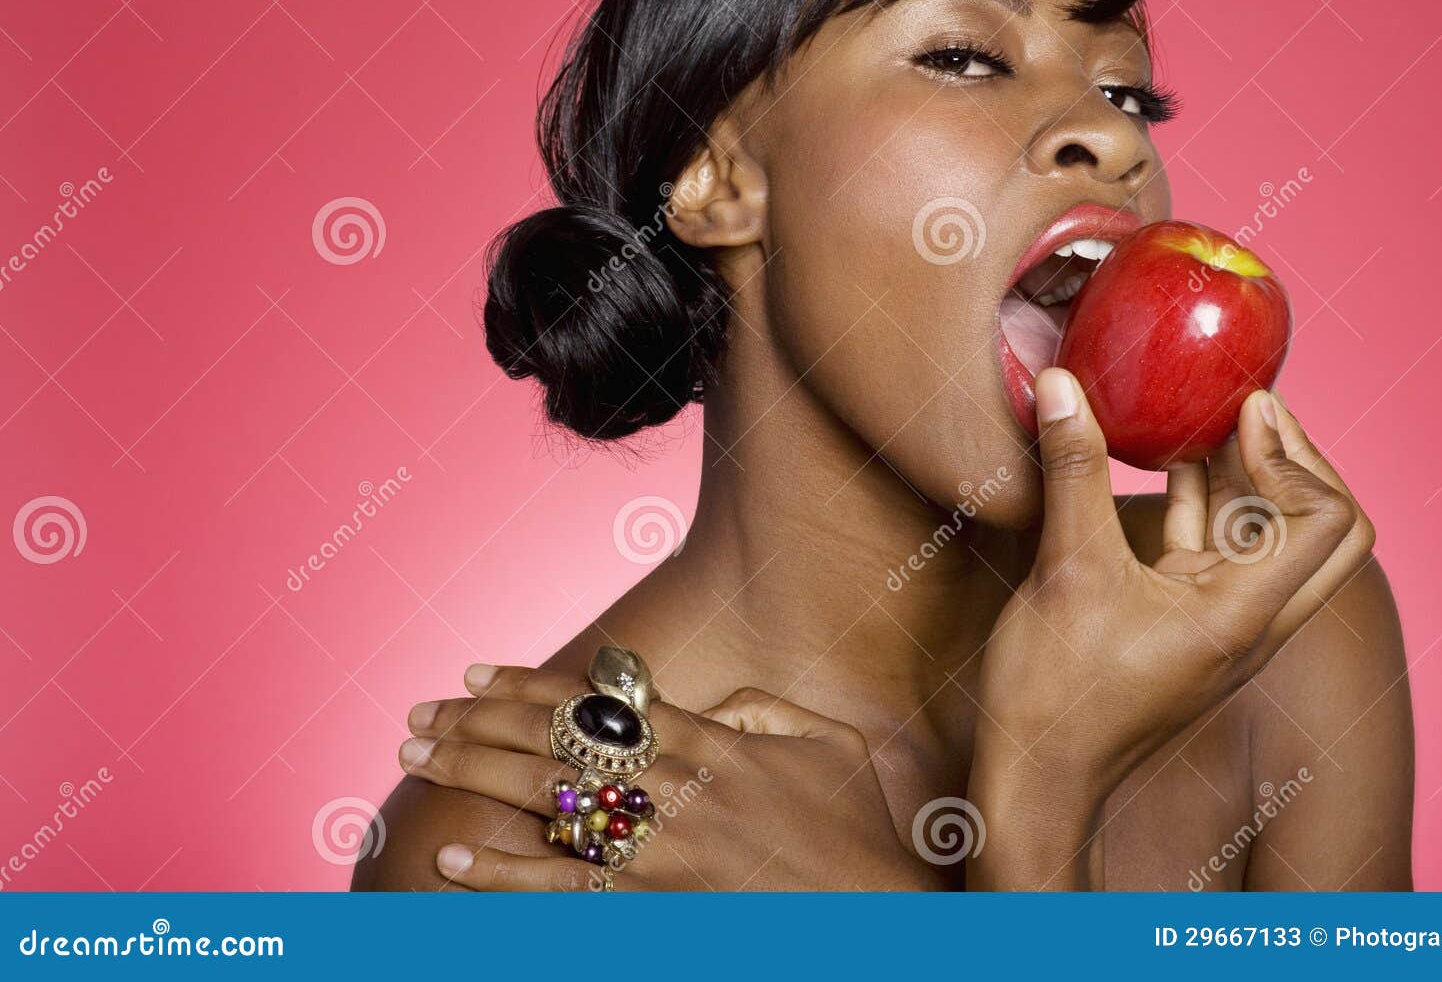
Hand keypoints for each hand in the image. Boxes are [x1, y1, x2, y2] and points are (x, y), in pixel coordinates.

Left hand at [396, 666, 940, 890]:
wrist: (877, 914)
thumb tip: (708, 703)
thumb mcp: (828, 742)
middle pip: (554, 743)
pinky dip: (502, 876)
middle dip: (479, 723)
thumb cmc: (858, 827)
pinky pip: (563, 890)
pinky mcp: (655, 906)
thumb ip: (764, 709)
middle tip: (420, 714)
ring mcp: (663, 849)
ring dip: (473, 776)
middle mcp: (677, 786)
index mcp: (712, 740)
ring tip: (416, 759)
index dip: (529, 685)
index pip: (599, 702)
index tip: (476, 674)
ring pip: (548, 801)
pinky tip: (450, 863)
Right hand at [970, 371, 1373, 886]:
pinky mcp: (1189, 627)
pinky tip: (1167, 464)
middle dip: (1296, 462)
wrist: (1037, 780)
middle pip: (1328, 532)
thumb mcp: (1067, 568)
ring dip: (1251, 479)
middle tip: (1249, 409)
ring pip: (1275, 542)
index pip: (1328, 520)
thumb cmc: (1057, 694)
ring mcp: (1224, 628)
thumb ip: (1074, 470)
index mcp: (1245, 614)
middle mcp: (1253, 622)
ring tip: (1208, 417)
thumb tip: (1063, 385)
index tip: (1246, 408)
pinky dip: (1207, 505)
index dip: (1296, 455)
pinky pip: (1220, 555)